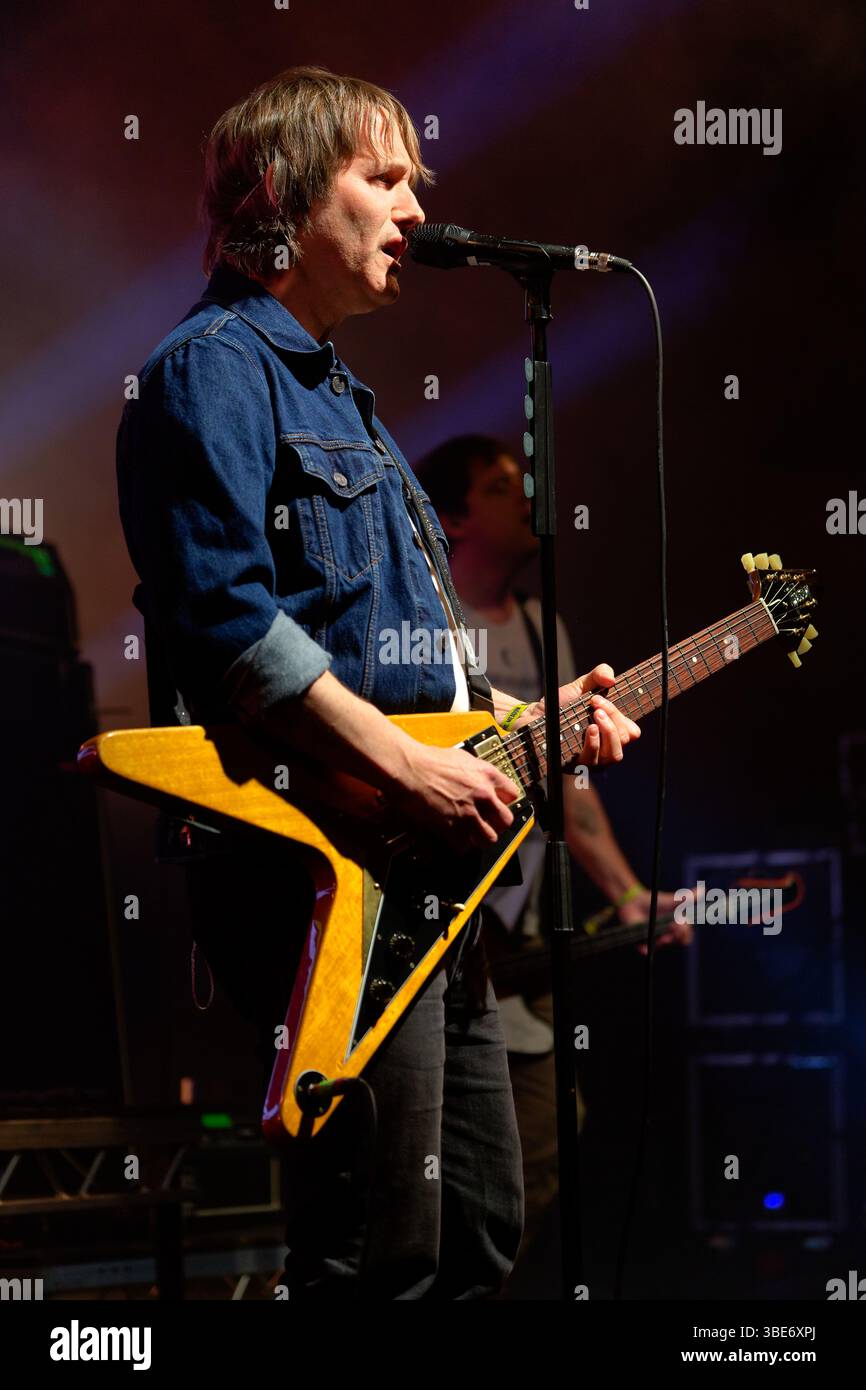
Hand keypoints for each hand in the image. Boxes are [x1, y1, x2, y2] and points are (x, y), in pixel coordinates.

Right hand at [387, 741, 518, 851]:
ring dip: (481, 838)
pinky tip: (454, 837)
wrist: (408, 768)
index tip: (497, 805)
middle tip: (487, 823)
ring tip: (472, 835)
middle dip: (497, 824)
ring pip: (489, 838)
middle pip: (506, 820)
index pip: (513, 795)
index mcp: (487, 774)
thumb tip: (481, 781)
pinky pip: (465, 845)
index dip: (504, 802)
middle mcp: (482, 794)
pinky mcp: (452, 827)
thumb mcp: (462, 758)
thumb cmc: (428, 760)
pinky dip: (460, 844)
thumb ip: (477, 773)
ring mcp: (468, 812)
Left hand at [518, 663, 640, 766]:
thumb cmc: (561, 705)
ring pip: (614, 754)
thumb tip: (611, 678)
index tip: (598, 698)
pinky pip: (594, 760)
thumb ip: (598, 675)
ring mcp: (592, 760)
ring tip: (594, 716)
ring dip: (608, 731)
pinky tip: (588, 729)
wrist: (534, 717)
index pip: (631, 732)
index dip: (620, 715)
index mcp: (611, 732)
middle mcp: (605, 749)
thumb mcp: (581, 686)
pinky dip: (594, 743)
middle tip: (594, 705)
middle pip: (624, 740)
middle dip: (613, 718)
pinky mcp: (577, 766)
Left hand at [622, 888, 693, 950]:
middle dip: (677, 936)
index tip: (682, 923)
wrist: (636, 902)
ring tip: (664, 937)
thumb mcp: (671, 900)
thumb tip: (702, 890)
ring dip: (664, 942)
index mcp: (677, 929)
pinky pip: (644, 949)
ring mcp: (655, 940)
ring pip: (662, 945)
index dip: (685, 932)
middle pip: (676, 942)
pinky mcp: (642, 942)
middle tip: (674, 927)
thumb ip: (685, 898)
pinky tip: (645, 950)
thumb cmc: (657, 902)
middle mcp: (668, 937)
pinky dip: (645, 950)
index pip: (685, 936)